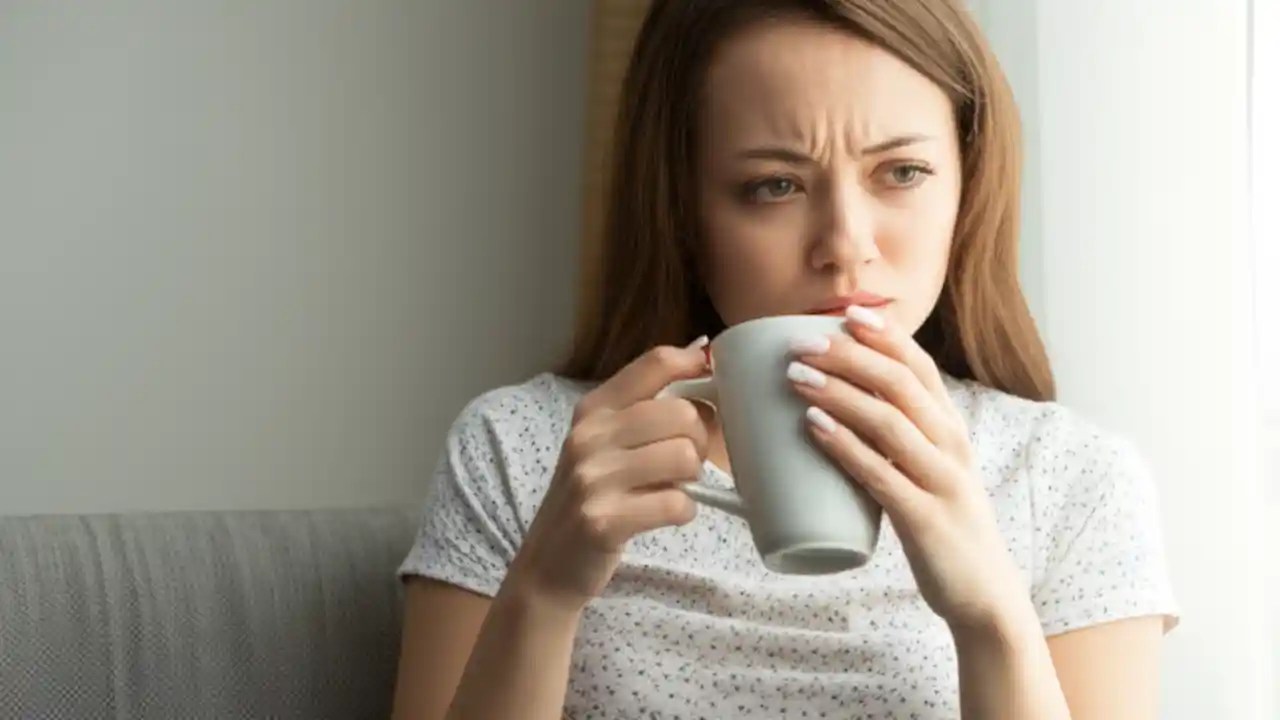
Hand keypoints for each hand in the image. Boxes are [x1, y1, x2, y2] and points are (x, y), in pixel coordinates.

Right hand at [504, 340, 711, 613]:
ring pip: (684, 456)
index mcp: (592, 409)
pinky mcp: (603, 521)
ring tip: (673, 488)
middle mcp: (589, 437)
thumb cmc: (590, 497)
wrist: (548, 564)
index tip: (712, 374)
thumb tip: (702, 358)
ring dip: (691, 478)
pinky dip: (683, 512)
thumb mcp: (602, 443)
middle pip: (682, 413)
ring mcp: (593, 479)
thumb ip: (643, 407)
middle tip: (686, 462)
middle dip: (699, 440)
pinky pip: (676, 504)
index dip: (695, 363)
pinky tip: (666, 515)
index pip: (654, 364)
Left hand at [785, 308, 1027, 630]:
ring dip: (839, 393)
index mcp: (950, 429)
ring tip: (796, 376)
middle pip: (901, 384)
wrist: (983, 592)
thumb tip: (837, 407)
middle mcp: (951, 446)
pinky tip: (814, 428)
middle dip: (850, 356)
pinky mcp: (924, 519)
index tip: (844, 313)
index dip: (883, 337)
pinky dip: (845, 446)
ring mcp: (940, 481)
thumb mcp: (927, 469)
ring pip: (889, 422)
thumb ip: (896, 438)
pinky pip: (881, 474)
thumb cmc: (942, 522)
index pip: (920, 368)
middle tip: (802, 341)